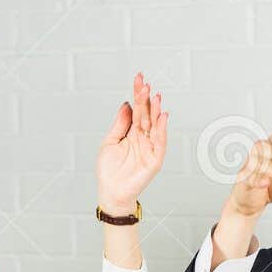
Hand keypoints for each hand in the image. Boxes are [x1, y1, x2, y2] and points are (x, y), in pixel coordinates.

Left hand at [97, 71, 167, 214]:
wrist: (112, 192)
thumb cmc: (109, 170)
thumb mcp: (109, 141)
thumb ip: (120, 124)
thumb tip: (127, 104)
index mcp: (132, 132)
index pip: (137, 109)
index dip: (138, 94)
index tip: (138, 79)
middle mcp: (143, 137)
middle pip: (146, 114)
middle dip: (146, 98)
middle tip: (145, 84)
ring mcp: (150, 147)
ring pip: (155, 124)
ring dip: (156, 110)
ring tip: (155, 96)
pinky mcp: (155, 158)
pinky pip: (160, 141)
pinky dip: (162, 129)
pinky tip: (162, 115)